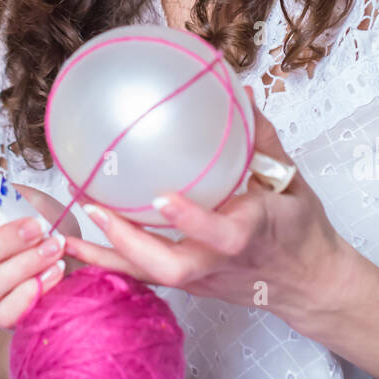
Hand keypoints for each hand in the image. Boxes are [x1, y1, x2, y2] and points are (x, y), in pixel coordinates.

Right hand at [0, 184, 81, 328]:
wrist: (77, 253)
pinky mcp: (3, 316)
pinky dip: (30, 293)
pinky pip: (5, 314)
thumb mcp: (27, 198)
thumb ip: (6, 194)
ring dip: (23, 265)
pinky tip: (54, 272)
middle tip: (34, 227)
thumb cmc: (46, 222)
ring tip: (55, 247)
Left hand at [62, 86, 347, 327]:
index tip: (161, 197)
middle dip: (130, 242)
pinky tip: (79, 244)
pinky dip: (112, 260)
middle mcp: (221, 262)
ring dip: (107, 255)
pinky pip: (146, 276)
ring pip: (150, 276)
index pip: (221, 233)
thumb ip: (261, 138)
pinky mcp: (191, 286)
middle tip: (97, 209)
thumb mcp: (290, 180)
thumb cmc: (302, 230)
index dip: (190, 219)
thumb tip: (239, 93)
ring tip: (66, 231)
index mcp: (252, 232)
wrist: (312, 286)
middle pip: (172, 267)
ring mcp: (203, 279)